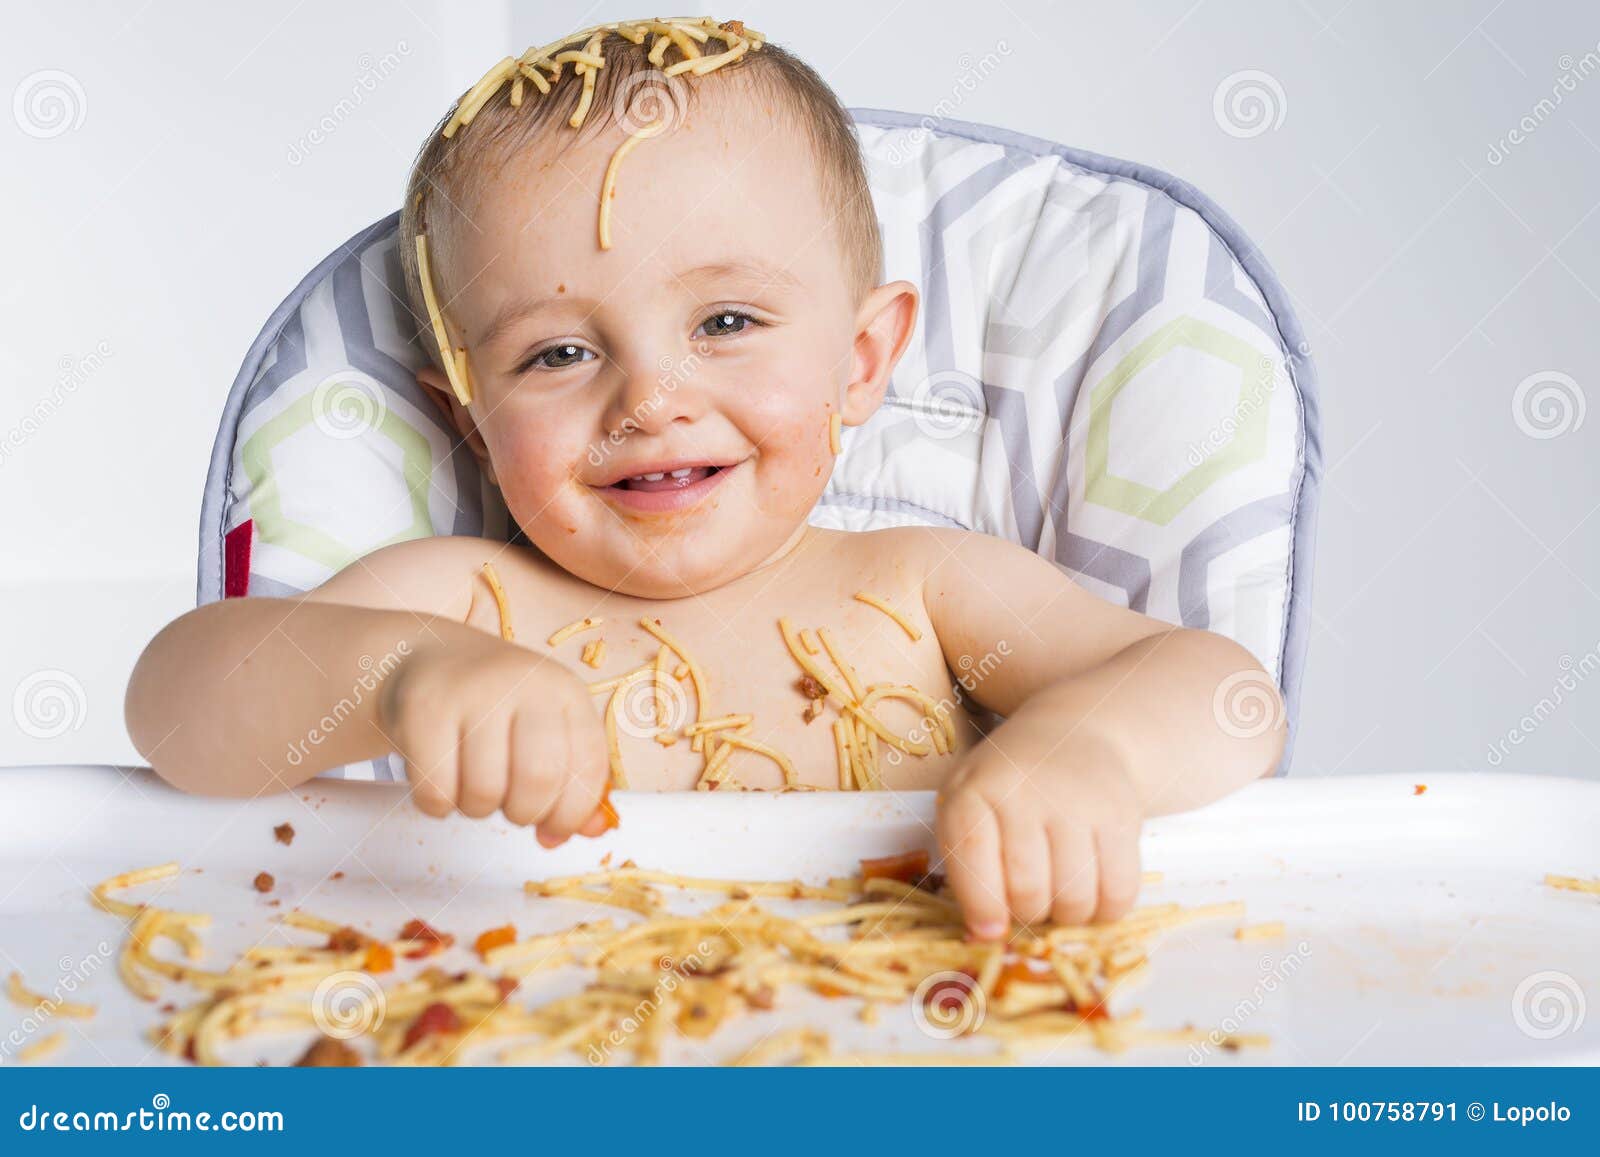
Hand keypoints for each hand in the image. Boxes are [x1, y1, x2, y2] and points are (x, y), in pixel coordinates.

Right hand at [379, 627, 610, 845]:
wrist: (429, 658)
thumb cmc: (496, 707)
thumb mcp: (547, 730)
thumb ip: (574, 781)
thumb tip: (593, 830)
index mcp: (565, 691)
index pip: (588, 764)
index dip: (574, 812)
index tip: (554, 827)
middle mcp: (524, 683)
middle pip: (539, 779)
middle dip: (525, 813)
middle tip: (509, 806)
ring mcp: (472, 691)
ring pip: (485, 791)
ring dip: (478, 810)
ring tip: (472, 787)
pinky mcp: (425, 708)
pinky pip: (436, 790)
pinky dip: (439, 805)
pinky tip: (441, 781)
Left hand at [935, 733, 1143, 938]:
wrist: (1070, 734)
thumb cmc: (1007, 783)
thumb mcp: (967, 803)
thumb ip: (966, 866)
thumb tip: (986, 935)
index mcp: (976, 789)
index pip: (973, 858)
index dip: (981, 906)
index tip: (991, 930)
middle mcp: (1026, 791)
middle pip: (1028, 889)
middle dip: (1028, 915)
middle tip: (1031, 904)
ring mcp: (1078, 802)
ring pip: (1075, 898)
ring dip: (1067, 917)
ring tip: (1059, 898)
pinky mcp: (1122, 815)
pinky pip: (1119, 891)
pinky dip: (1106, 911)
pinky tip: (1093, 897)